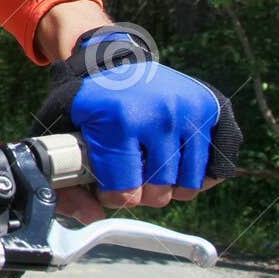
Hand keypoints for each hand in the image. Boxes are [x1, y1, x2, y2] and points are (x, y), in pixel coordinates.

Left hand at [35, 27, 241, 221]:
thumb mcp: (60, 132)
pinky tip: (178, 161)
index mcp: (119, 121)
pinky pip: (218, 165)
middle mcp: (160, 114)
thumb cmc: (88, 104)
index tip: (107, 186)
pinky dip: (200, 173)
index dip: (113, 196)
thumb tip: (92, 217)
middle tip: (130, 175)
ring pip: (189, 184)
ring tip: (150, 166)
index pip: (125, 191)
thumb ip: (65, 179)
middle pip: (159, 193)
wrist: (113, 60)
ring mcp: (190, 109)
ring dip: (169, 185)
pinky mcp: (212, 106)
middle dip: (141, 193)